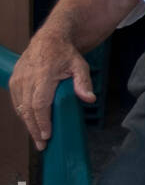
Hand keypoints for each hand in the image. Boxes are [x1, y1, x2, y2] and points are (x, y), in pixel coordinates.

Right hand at [9, 33, 95, 151]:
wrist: (49, 39)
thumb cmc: (66, 54)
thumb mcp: (80, 65)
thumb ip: (84, 82)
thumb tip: (90, 99)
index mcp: (44, 74)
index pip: (39, 103)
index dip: (42, 121)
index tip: (47, 136)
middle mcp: (27, 78)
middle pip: (27, 110)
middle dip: (34, 129)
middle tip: (42, 145)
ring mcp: (18, 79)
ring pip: (19, 108)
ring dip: (28, 124)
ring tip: (38, 139)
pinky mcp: (14, 81)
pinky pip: (16, 102)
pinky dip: (23, 115)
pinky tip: (31, 125)